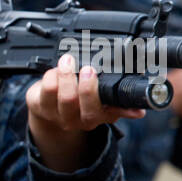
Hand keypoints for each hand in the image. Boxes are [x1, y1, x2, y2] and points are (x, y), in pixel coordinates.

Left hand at [27, 54, 145, 171]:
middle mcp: (81, 120)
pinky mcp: (41, 107)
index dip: (122, 106)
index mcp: (101, 116)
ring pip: (66, 98)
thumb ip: (119, 100)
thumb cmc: (78, 99)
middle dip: (89, 88)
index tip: (121, 89)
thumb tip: (139, 109)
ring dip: (68, 76)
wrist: (47, 109)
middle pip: (88, 109)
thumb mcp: (101, 101)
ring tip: (68, 61)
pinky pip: (47, 91)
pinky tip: (55, 70)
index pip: (114, 113)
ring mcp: (60, 115)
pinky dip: (52, 76)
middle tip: (89, 69)